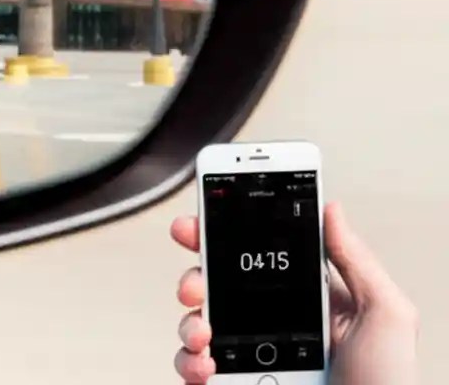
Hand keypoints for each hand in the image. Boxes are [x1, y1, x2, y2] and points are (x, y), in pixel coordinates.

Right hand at [171, 203, 418, 383]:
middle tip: (196, 285)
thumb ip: (355, 259)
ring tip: (203, 334)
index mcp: (306, 301)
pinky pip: (195, 367)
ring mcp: (251, 357)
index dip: (223, 236)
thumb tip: (331, 210)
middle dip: (194, 277)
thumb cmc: (387, 384)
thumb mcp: (386, 314)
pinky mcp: (234, 383)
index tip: (199, 224)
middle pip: (216, 287)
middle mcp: (273, 325)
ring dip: (189, 324)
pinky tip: (206, 365)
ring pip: (197, 326)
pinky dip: (189, 363)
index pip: (258, 257)